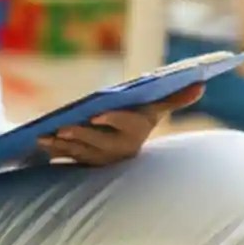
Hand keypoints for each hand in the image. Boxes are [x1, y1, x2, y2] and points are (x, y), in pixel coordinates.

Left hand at [37, 85, 204, 165]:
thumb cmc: (140, 117)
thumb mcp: (155, 108)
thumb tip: (202, 82)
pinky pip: (67, 157)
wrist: (125, 143)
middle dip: (80, 136)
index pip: (125, 124)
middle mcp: (118, 150)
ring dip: (61, 145)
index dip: (111, 119)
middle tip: (63, 128)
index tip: (97, 113)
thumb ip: (175, 97)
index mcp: (135, 132)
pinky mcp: (84, 162)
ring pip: (79, 152)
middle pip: (97, 143)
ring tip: (45, 136)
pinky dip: (54, 151)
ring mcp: (100, 158)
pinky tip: (41, 142)